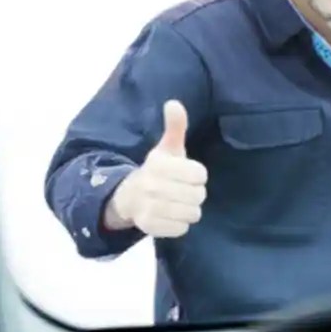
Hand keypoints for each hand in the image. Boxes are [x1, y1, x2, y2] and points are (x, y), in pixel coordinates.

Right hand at [104, 100, 207, 236]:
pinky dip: (180, 224)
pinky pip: (182, 228)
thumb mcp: (166, 148)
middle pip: (199, 195)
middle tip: (183, 190)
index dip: (197, 175)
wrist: (130, 196)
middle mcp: (151, 185)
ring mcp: (149, 207)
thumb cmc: (158, 171)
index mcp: (158, 164)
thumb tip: (174, 103)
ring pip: (192, 213)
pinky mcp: (150, 227)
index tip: (187, 174)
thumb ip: (175, 127)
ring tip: (178, 202)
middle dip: (195, 193)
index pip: (200, 174)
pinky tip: (171, 215)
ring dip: (189, 209)